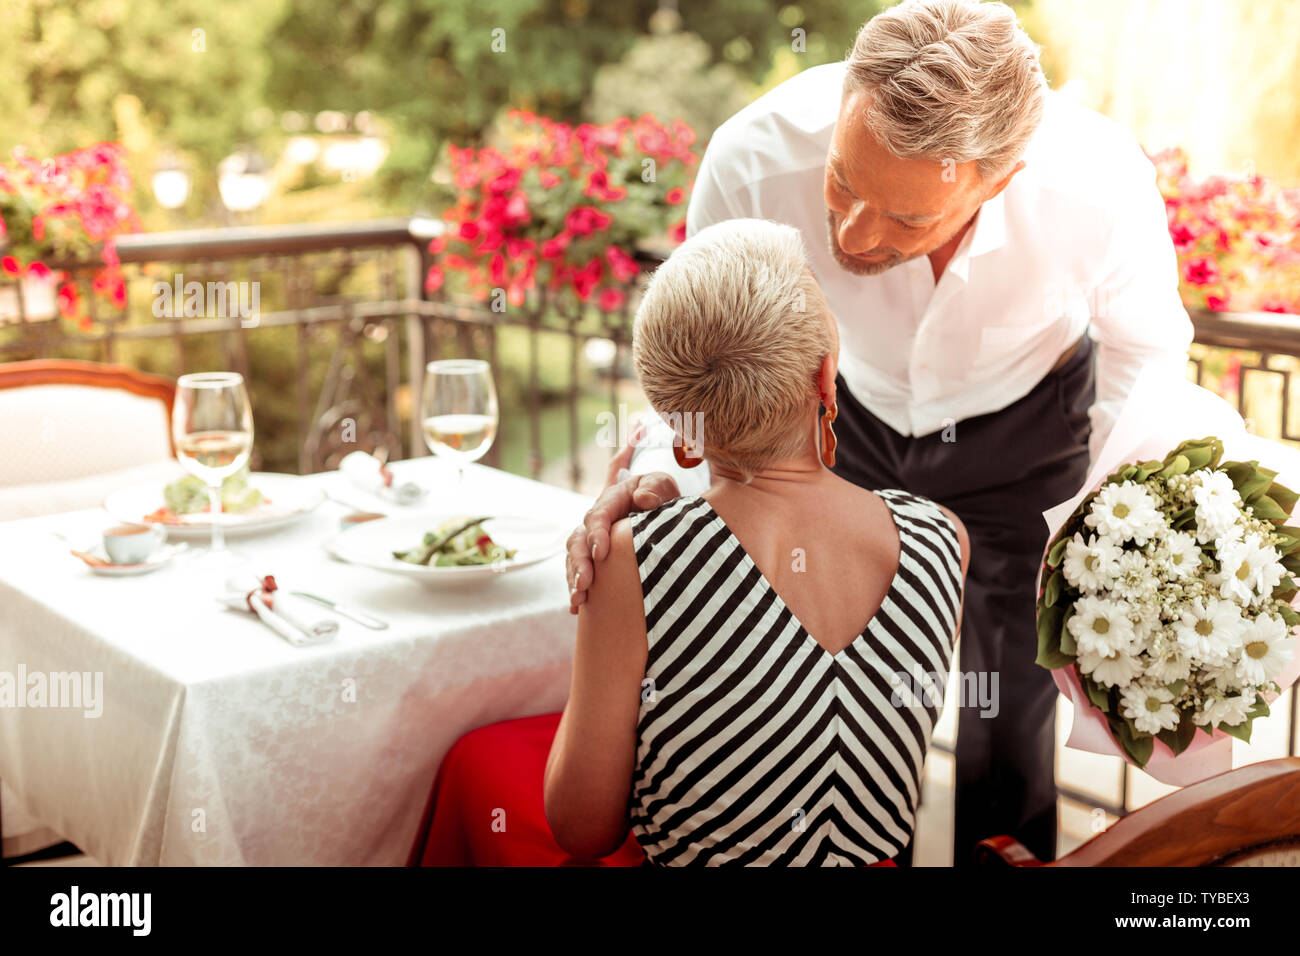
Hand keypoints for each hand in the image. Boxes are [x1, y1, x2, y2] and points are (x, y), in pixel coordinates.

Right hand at [567, 421, 679, 612]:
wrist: (663, 512)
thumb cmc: (661, 496)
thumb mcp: (662, 485)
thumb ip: (654, 488)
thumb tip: (643, 499)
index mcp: (611, 501)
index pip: (597, 516)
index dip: (596, 534)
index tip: (600, 554)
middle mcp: (596, 522)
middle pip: (578, 541)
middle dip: (580, 564)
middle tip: (585, 584)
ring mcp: (592, 542)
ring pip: (574, 560)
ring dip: (574, 580)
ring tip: (578, 600)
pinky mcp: (594, 561)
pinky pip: (579, 575)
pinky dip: (577, 591)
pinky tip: (577, 611)